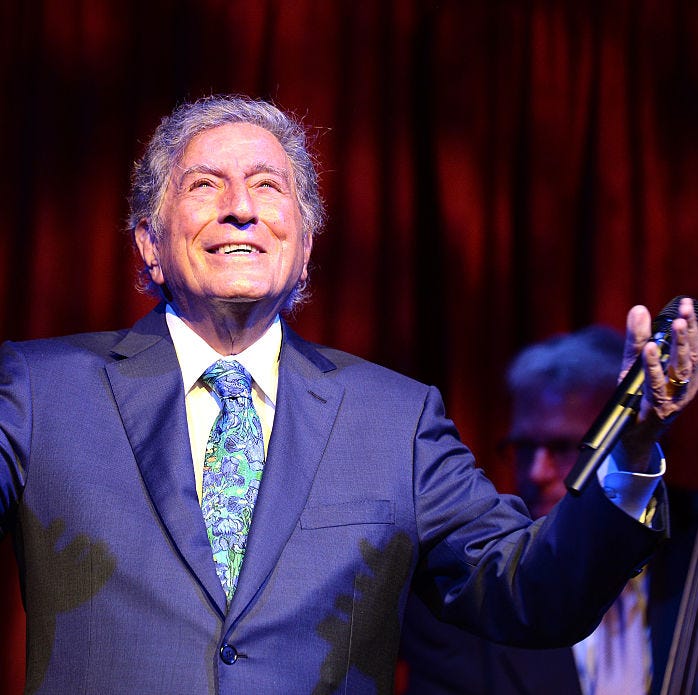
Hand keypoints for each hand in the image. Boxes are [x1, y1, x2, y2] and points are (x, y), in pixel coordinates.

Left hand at [624, 297, 697, 422]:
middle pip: (691, 355)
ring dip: (680, 346)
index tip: (686, 303)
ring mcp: (674, 398)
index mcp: (684, 373)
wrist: (630, 435)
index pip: (692, 345)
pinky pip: (657, 386)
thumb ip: (636, 339)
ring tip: (676, 324)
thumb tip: (639, 309)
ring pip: (681, 370)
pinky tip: (650, 350)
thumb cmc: (636, 397)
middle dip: (690, 331)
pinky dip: (654, 367)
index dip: (692, 324)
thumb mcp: (633, 365)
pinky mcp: (658, 409)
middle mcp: (684, 385)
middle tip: (686, 310)